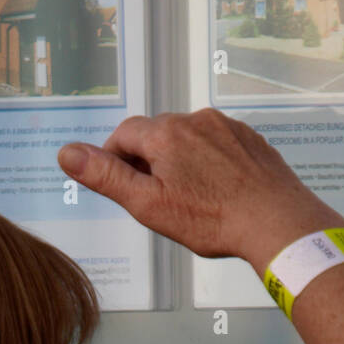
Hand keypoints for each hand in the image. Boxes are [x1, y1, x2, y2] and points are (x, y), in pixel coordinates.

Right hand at [57, 108, 343, 274]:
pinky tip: (217, 192)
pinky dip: (210, 163)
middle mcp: (195, 120)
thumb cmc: (212, 219)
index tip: (119, 185)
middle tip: (154, 199)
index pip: (124, 136)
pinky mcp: (250, 140)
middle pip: (157, 135)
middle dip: (148, 161)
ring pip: (189, 139)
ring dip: (180, 161)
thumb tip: (67, 153)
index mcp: (165, 134)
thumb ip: (106, 176)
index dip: (114, 159)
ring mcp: (227, 128)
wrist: (277, 222)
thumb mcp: (148, 204)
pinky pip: (218, 145)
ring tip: (189, 199)